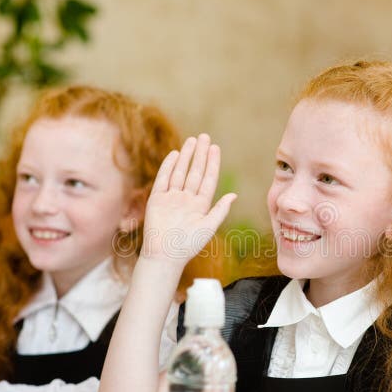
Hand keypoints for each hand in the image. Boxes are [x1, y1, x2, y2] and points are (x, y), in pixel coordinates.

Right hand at [141, 134, 235, 264]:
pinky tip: (175, 154)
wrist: (164, 255)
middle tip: (205, 136)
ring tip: (192, 141)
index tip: (215, 148)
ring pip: (180, 172)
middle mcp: (187, 199)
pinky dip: (169, 166)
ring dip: (187, 157)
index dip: (213, 164)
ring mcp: (172, 198)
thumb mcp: (208, 228)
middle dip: (200, 155)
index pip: (208, 179)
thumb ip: (220, 210)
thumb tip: (234, 195)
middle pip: (195, 172)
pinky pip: (164, 179)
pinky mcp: (157, 200)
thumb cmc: (188, 245)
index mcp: (201, 206)